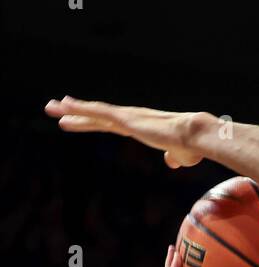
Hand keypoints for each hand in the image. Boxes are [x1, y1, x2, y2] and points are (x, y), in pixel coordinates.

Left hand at [45, 97, 205, 168]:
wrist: (198, 137)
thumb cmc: (193, 147)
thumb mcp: (181, 156)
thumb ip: (173, 157)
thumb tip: (171, 161)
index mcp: (141, 127)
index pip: (111, 124)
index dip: (93, 121)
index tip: (76, 119)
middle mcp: (131, 118)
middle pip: (98, 116)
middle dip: (76, 114)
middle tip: (54, 109)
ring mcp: (128, 117)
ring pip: (95, 112)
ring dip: (72, 110)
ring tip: (51, 107)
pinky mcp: (127, 120)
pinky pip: (100, 113)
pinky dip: (82, 108)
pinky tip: (65, 104)